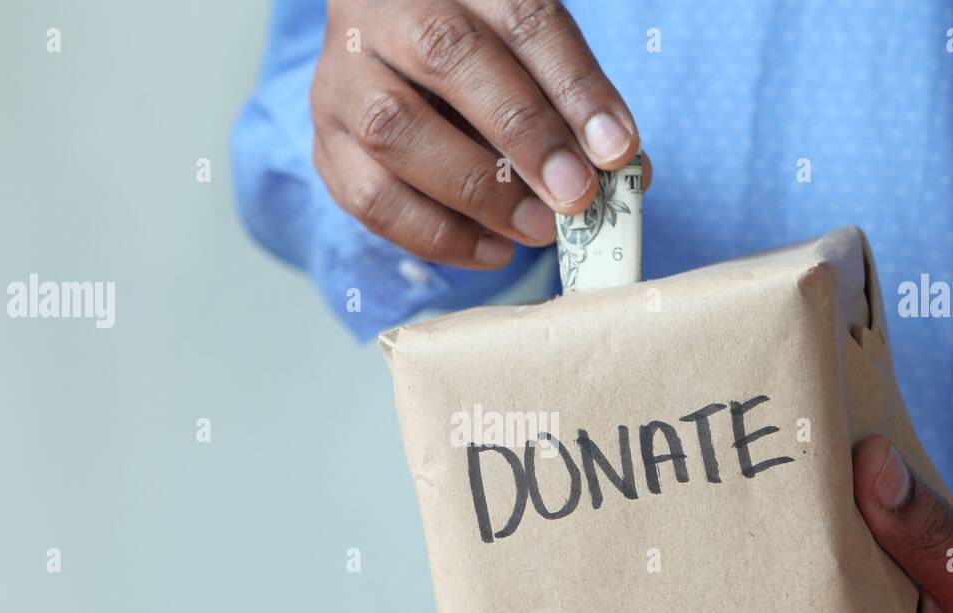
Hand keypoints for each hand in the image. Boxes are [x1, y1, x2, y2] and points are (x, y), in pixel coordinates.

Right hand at [310, 0, 646, 267]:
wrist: (389, 49)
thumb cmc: (479, 59)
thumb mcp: (529, 56)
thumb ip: (573, 102)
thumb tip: (628, 172)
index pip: (522, 17)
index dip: (575, 86)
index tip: (618, 148)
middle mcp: (386, 13)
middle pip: (450, 58)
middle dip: (523, 136)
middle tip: (574, 196)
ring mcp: (345, 76)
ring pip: (394, 131)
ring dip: (475, 192)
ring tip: (535, 229)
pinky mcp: (324, 139)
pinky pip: (368, 196)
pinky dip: (436, 235)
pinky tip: (492, 250)